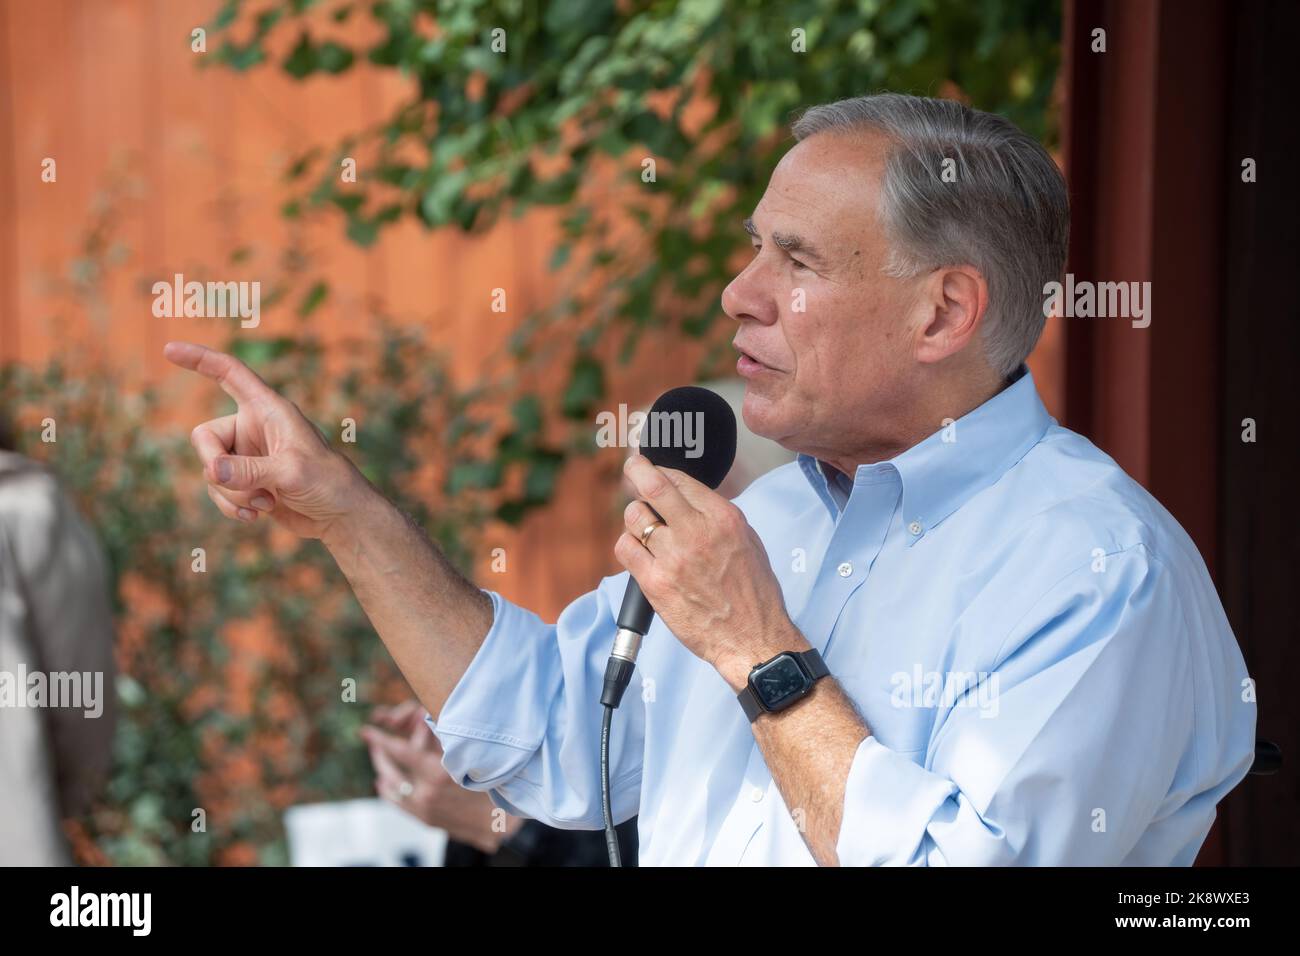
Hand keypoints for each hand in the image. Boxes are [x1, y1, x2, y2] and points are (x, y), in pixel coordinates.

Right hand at [164, 341, 372, 540]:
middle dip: (216, 467)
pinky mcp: (247, 482)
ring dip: (232, 494)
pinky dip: (232, 506)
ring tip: (266, 503)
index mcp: (268, 409)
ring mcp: (248, 456)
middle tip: (248, 486)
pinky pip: (219, 491)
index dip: (200, 359)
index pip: (230, 374)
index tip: (170, 349)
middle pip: (204, 438)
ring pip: (211, 471)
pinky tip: (258, 516)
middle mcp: (253, 428)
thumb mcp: (291, 472)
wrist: (341, 516)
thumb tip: (212, 471)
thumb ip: (250, 470)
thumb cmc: (328, 482)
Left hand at [361, 700, 521, 852]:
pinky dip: (388, 790)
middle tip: (372, 742)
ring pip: (391, 787)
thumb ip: (445, 740)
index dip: (381, 740)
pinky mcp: (424, 818)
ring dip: (382, 770)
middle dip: (378, 754)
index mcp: (439, 773)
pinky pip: (398, 802)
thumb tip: (424, 718)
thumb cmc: (491, 782)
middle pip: (390, 771)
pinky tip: (384, 783)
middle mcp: (427, 792)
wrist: (499, 822)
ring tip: (379, 759)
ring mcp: (424, 808)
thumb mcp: (470, 756)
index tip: (366, 731)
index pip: (401, 752)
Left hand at [614, 454, 805, 689]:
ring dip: (635, 517)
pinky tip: (638, 550)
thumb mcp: (748, 541)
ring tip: (644, 526)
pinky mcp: (655, 583)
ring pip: (634, 517)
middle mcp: (697, 533)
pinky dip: (628, 544)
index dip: (660, 469)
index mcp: (723, 519)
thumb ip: (718, 516)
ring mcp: (673, 558)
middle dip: (637, 469)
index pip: (680, 479)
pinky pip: (625, 548)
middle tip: (632, 465)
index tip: (652, 467)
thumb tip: (690, 499)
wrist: (752, 638)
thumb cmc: (754, 594)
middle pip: (653, 486)